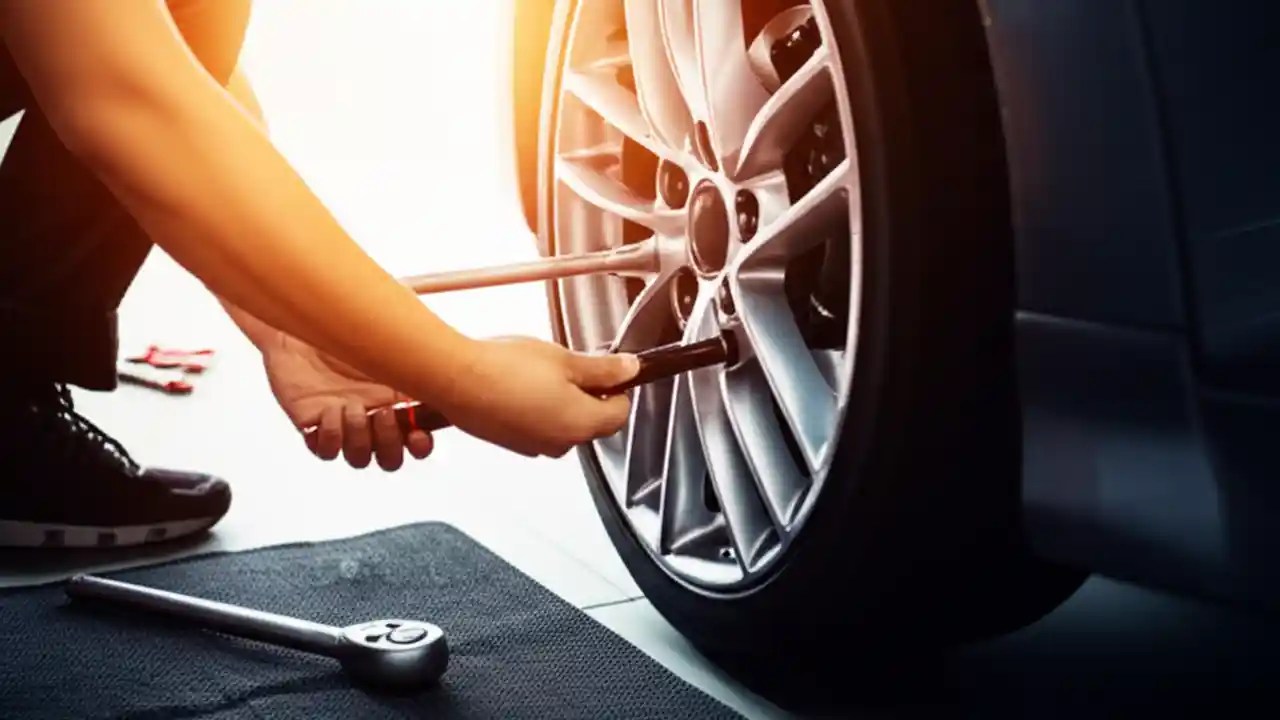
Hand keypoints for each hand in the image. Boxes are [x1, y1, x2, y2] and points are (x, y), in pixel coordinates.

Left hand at [263, 334, 432, 469]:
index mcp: (397, 399)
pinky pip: (326, 451)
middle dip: (390, 444)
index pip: (418, 437)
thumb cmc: (347, 322)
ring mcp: (344, 423)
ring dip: (360, 440)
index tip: (418, 433)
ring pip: (360, 458)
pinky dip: (331, 438)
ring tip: (351, 408)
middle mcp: (372, 416)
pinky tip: (329, 412)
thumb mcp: (391, 334)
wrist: (303, 319)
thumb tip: (445, 354)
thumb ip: (419, 349)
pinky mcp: (314, 424)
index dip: (421, 445)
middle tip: (383, 414)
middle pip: (391, 457)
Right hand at [442, 336, 639, 457]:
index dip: (618, 388)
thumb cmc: (506, 368)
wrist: (456, 379)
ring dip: (561, 403)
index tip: (608, 370)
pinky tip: (520, 386)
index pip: (619, 413)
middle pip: (592, 422)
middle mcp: (561, 443)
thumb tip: (629, 369)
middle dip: (588, 395)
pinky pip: (537, 428)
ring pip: (563, 425)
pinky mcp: (512, 443)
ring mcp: (534, 446)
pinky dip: (536, 410)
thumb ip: (604, 369)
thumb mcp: (565, 360)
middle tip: (570, 366)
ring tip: (541, 373)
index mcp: (582, 424)